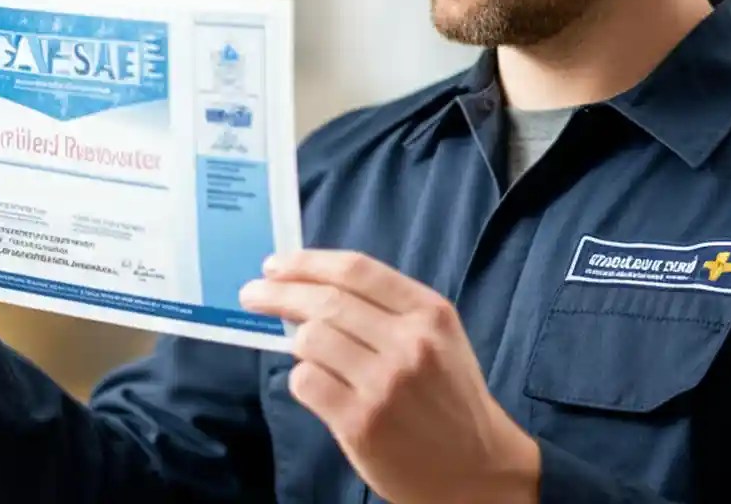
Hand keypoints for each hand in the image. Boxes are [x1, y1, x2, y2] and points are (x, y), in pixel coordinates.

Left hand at [240, 251, 539, 503]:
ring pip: (311, 339)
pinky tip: (315, 384)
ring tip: (299, 349)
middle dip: (279, 292)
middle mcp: (410, 343)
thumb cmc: (450, 399)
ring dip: (294, 340)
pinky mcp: (361, 423)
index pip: (356, 270)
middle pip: (326, 301)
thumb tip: (314, 288)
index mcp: (431, 313)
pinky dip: (301, 378)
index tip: (276, 264)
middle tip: (253, 294)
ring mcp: (385, 384)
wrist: (477, 468)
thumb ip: (389, 310)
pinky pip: (306, 382)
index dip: (307, 262)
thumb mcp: (440, 339)